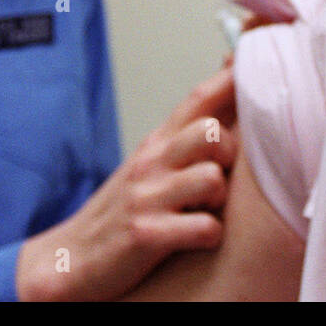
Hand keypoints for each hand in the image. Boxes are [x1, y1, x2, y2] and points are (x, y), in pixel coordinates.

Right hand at [16, 67, 237, 300]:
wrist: (70, 258)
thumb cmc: (124, 211)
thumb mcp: (151, 164)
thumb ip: (188, 136)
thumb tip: (225, 97)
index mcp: (158, 143)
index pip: (200, 98)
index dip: (233, 80)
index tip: (255, 67)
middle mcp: (152, 162)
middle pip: (211, 131)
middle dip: (230, 154)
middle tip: (220, 178)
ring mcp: (147, 197)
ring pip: (212, 178)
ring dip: (219, 199)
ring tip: (204, 211)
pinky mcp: (146, 234)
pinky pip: (205, 228)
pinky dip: (209, 237)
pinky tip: (197, 240)